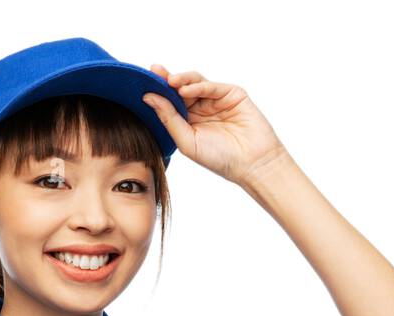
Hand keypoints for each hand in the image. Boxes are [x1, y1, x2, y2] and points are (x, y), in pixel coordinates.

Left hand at [141, 63, 288, 186]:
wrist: (252, 164)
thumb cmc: (219, 158)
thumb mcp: (187, 141)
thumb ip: (168, 119)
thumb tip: (148, 97)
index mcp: (188, 121)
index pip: (169, 102)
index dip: (157, 92)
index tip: (142, 82)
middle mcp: (201, 109)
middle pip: (180, 89)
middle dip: (166, 80)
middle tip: (153, 72)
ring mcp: (216, 100)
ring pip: (195, 83)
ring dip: (181, 80)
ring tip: (169, 81)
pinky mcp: (232, 93)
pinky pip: (211, 86)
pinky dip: (198, 86)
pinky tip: (185, 90)